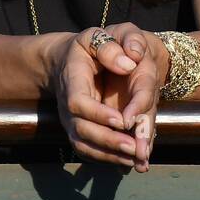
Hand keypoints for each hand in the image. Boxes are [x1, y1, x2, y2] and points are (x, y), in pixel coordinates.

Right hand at [47, 30, 137, 166]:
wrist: (63, 63)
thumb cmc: (85, 48)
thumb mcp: (94, 37)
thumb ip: (109, 46)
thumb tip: (129, 63)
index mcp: (72, 81)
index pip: (79, 103)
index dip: (98, 114)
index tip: (122, 120)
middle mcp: (67, 106)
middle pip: (82, 130)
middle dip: (109, 140)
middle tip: (134, 148)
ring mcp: (71, 121)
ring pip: (85, 145)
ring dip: (110, 155)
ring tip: (136, 159)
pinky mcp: (78, 131)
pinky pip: (89, 150)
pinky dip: (107, 159)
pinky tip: (129, 162)